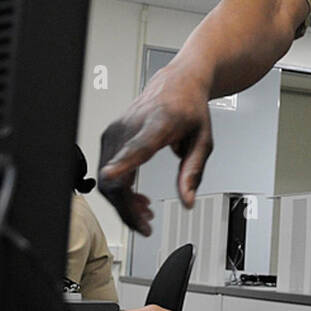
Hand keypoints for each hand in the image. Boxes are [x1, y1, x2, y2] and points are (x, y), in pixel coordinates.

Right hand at [97, 67, 214, 233]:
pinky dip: (120, 191)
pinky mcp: (110, 136)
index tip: (112, 174)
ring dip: (123, 203)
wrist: (178, 84)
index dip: (124, 162)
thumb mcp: (203, 140)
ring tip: (145, 214)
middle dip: (127, 208)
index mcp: (159, 123)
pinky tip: (137, 199)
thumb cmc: (190, 108)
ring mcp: (116, 131)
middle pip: (117, 174)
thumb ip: (193, 171)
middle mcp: (131, 126)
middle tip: (146, 225)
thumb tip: (187, 201)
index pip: (138, 145)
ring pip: (107, 179)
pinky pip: (107, 172)